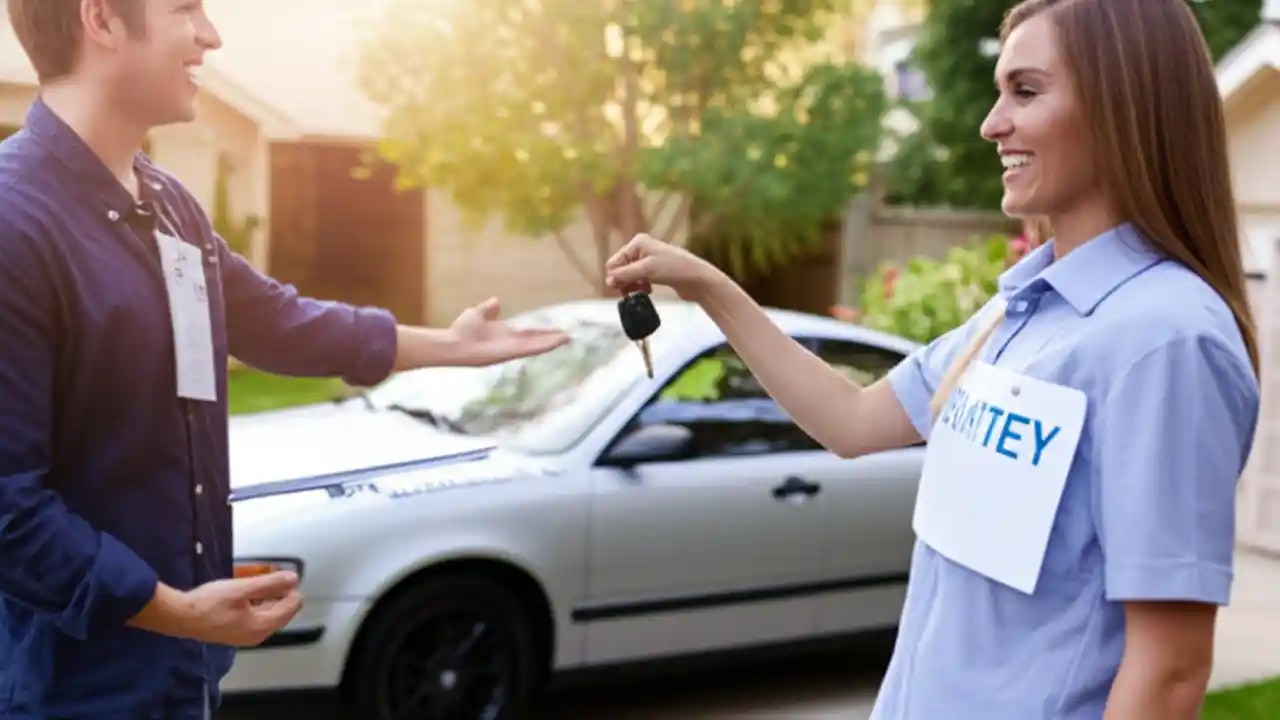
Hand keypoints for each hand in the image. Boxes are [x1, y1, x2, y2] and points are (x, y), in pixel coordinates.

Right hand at [183, 572, 304, 645]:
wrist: (180, 617)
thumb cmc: (210, 603)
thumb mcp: (242, 588)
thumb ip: (270, 584)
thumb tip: (293, 578)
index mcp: (261, 627)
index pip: (290, 609)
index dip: (293, 591)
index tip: (288, 577)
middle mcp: (256, 636)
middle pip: (280, 615)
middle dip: (282, 595)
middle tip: (279, 577)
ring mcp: (244, 637)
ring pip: (267, 617)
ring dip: (270, 600)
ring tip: (267, 583)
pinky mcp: (233, 633)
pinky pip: (255, 619)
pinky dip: (258, 606)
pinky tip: (251, 595)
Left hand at [447, 297, 569, 365]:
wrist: (451, 342)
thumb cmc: (461, 330)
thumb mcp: (478, 314)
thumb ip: (488, 309)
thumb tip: (496, 301)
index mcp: (505, 334)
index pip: (529, 334)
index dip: (543, 333)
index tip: (557, 331)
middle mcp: (511, 343)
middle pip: (535, 341)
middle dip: (551, 340)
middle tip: (569, 338)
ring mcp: (510, 349)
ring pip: (535, 346)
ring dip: (550, 343)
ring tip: (567, 339)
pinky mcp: (508, 353)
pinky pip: (528, 349)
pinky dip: (541, 346)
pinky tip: (553, 343)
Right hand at [604, 233, 726, 301]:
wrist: (697, 279)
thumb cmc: (675, 269)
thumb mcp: (647, 270)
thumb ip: (625, 275)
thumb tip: (608, 280)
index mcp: (638, 243)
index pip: (615, 262)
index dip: (616, 277)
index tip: (622, 289)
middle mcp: (642, 249)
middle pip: (621, 269)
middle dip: (625, 282)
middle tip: (633, 292)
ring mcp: (649, 260)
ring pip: (629, 276)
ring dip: (632, 286)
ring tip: (642, 292)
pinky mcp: (655, 271)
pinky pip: (639, 280)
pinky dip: (640, 287)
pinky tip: (648, 291)